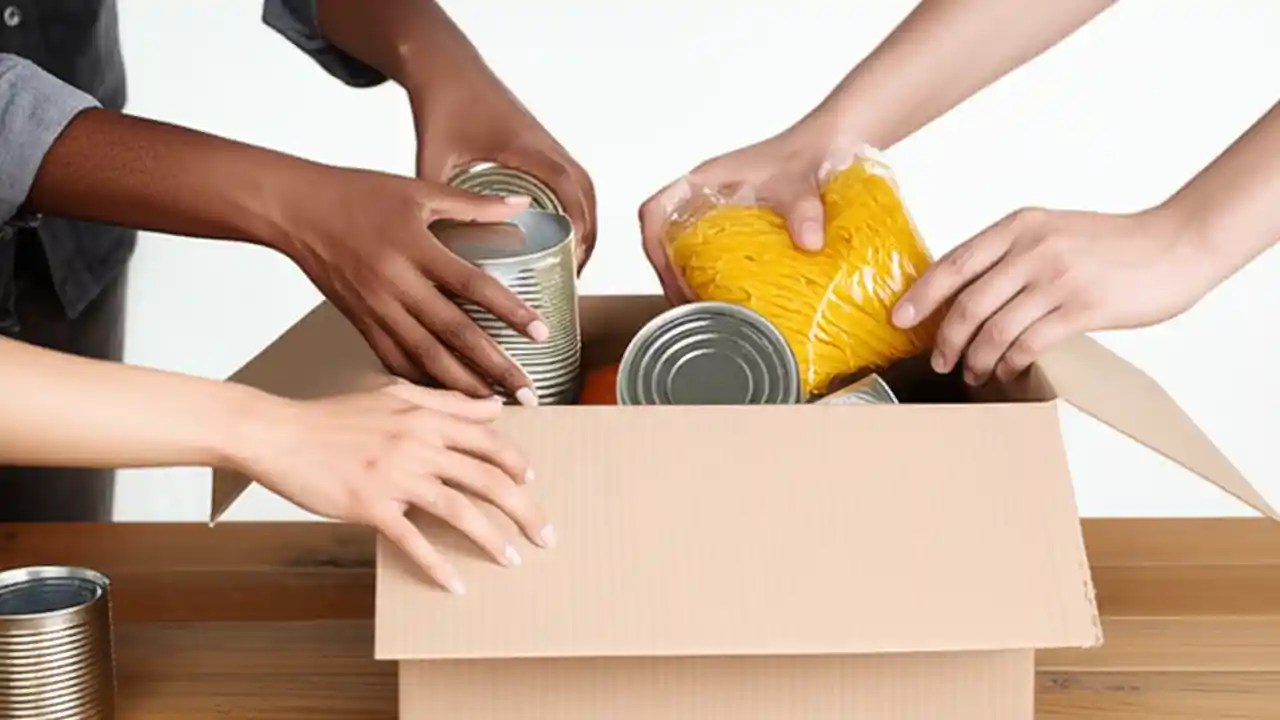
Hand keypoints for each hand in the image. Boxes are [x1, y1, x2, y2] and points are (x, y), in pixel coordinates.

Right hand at [235, 381, 553, 593]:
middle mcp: (419, 445)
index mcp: (427, 418)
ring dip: (492, 539)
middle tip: (546, 534)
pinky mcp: (371, 505)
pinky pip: (413, 541)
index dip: (516, 464)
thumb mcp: (393, 395)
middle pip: (488, 479)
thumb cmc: (334, 417)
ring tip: (513, 560)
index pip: (488, 442)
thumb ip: (446, 402)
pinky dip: (437, 565)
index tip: (532, 483)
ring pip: (460, 510)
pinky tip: (454, 585)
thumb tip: (493, 408)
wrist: (280, 434)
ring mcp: (396, 477)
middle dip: (524, 510)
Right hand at [282, 169, 547, 403]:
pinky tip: (445, 400)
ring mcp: (376, 309)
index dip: (511, 311)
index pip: (474, 285)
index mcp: (416, 248)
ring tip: (496, 406)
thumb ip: (473, 203)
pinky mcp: (360, 324)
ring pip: (425, 357)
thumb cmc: (357, 193)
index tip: (542, 334)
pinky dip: (421, 382)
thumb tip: (523, 205)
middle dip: (495, 367)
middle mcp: (397, 284)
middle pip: (455, 334)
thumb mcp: (418, 191)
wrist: (295, 210)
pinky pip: (394, 361)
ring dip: (462, 385)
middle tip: (529, 393)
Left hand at [410, 69, 596, 269]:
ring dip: (585, 223)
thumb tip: (433, 242)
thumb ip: (435, 197)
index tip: (574, 259)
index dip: (577, 227)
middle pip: (585, 195)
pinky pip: (571, 179)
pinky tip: (562, 232)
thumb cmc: (444, 105)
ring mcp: (547, 144)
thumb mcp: (434, 157)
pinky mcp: (541, 145)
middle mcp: (545, 145)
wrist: (447, 68)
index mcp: (526, 147)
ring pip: (583, 188)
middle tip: (575, 274)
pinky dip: (576, 207)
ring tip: (574, 260)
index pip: (567, 188)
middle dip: (587, 237)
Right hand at [639, 117, 843, 303]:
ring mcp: (718, 213)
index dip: (655, 249)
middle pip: (662, 239)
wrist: (828, 145)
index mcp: (705, 182)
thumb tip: (808, 243)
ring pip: (682, 248)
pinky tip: (728, 296)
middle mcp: (704, 197)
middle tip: (689, 308)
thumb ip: (804, 209)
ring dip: (686, 279)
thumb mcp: (802, 182)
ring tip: (704, 310)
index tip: (672, 279)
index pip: (655, 212)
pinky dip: (711, 277)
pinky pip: (710, 254)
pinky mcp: (738, 227)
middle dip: (669, 276)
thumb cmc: (805, 152)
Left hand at [891, 206, 1212, 385]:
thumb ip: (1010, 254)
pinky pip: (1029, 344)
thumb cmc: (1111, 244)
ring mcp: (1058, 278)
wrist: (1174, 243)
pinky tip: (1007, 371)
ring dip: (976, 360)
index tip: (899, 319)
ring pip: (994, 330)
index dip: (921, 296)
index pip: (954, 263)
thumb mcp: (1051, 232)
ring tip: (973, 373)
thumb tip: (963, 291)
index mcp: (1018, 226)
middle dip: (945, 340)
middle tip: (939, 361)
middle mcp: (1033, 248)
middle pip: (967, 304)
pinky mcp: (1083, 308)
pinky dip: (1010, 363)